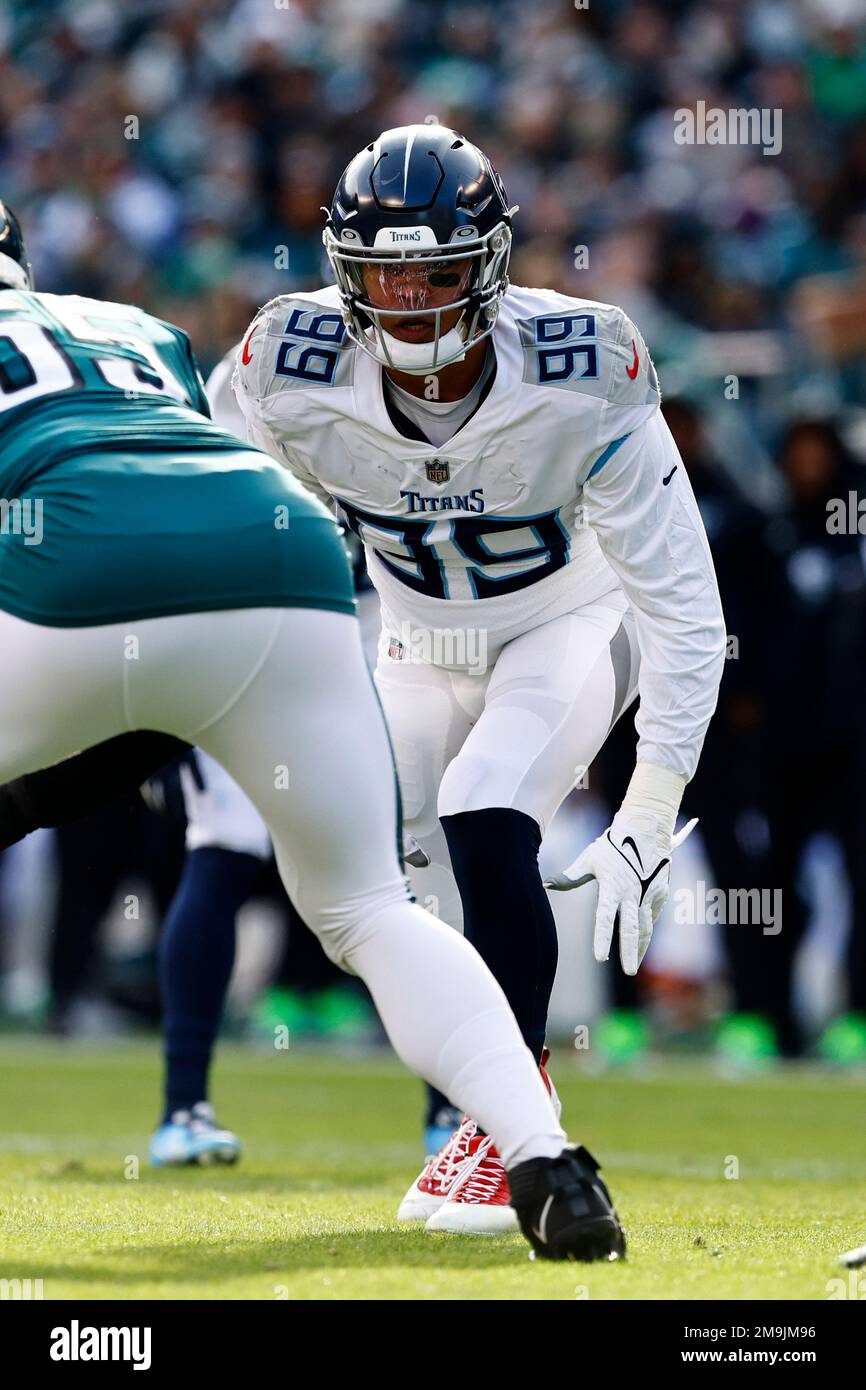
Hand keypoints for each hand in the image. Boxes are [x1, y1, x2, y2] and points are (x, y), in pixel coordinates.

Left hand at [544, 813, 696, 974]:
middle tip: (628, 971)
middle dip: (630, 952)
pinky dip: (646, 926)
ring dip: (640, 946)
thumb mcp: (589, 858)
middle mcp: (632, 893)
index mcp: (612, 886)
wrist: (646, 828)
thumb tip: (545, 884)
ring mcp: (649, 893)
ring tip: (633, 963)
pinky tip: (641, 939)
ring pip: (646, 926)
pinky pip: (652, 914)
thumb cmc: (612, 844)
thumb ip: (570, 876)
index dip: (601, 938)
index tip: (600, 958)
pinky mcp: (660, 892)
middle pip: (632, 928)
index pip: (605, 918)